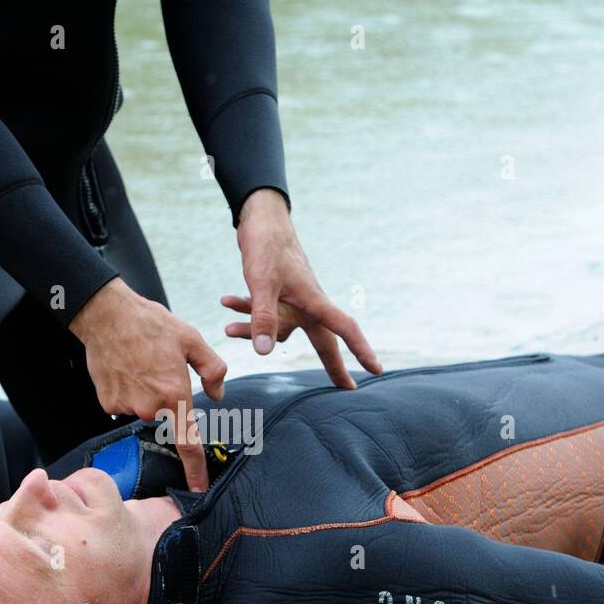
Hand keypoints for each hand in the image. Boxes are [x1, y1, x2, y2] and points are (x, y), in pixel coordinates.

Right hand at [71, 278, 226, 491]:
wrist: (107, 315)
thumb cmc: (151, 325)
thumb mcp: (192, 341)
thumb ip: (213, 370)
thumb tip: (218, 396)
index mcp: (174, 394)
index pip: (188, 443)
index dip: (195, 469)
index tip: (199, 488)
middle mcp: (150, 407)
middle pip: (166, 417)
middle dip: (168, 399)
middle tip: (160, 367)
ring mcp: (126, 407)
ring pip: (145, 410)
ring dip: (147, 394)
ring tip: (141, 363)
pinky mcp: (108, 404)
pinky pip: (125, 406)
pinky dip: (128, 391)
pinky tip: (125, 369)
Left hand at [230, 188, 381, 388]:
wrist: (261, 217)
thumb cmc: (267, 246)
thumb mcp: (262, 283)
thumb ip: (262, 318)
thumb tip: (264, 352)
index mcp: (314, 301)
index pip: (344, 330)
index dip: (360, 351)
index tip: (376, 371)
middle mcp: (309, 302)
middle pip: (323, 339)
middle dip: (332, 363)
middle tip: (346, 387)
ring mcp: (295, 297)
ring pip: (282, 326)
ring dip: (253, 329)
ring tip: (228, 328)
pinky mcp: (280, 290)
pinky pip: (267, 310)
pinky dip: (247, 309)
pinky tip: (226, 303)